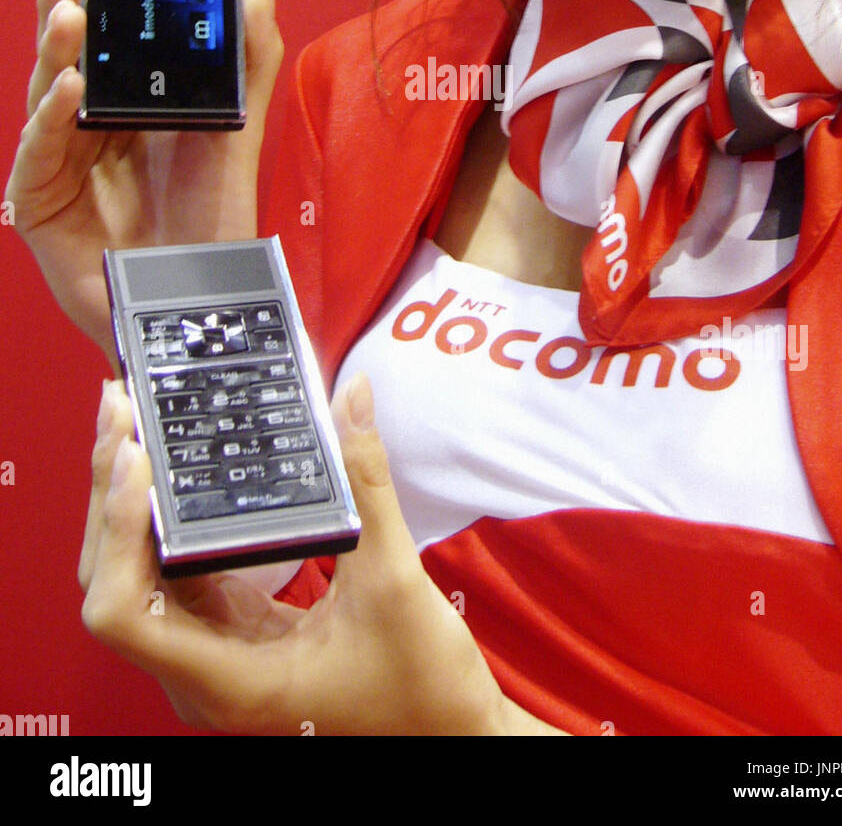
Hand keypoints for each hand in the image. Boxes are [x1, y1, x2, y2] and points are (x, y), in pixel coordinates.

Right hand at [5, 0, 283, 357]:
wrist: (200, 297)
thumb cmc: (211, 218)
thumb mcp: (236, 125)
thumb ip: (248, 54)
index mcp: (129, 94)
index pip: (110, 19)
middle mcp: (88, 117)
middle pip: (69, 39)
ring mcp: (59, 154)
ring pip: (47, 81)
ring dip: (56, 36)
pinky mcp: (39, 197)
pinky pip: (41, 147)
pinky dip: (55, 113)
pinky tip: (72, 82)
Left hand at [79, 375, 534, 735]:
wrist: (447, 728)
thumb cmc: (421, 683)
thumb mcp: (394, 578)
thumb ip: (366, 485)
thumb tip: (352, 398)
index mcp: (227, 679)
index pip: (124, 611)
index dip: (118, 532)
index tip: (139, 459)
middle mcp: (202, 671)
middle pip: (115, 582)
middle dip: (108, 492)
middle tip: (119, 407)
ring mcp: (212, 648)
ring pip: (136, 571)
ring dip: (125, 497)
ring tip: (129, 420)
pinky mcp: (231, 625)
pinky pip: (172, 566)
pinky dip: (160, 513)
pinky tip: (167, 464)